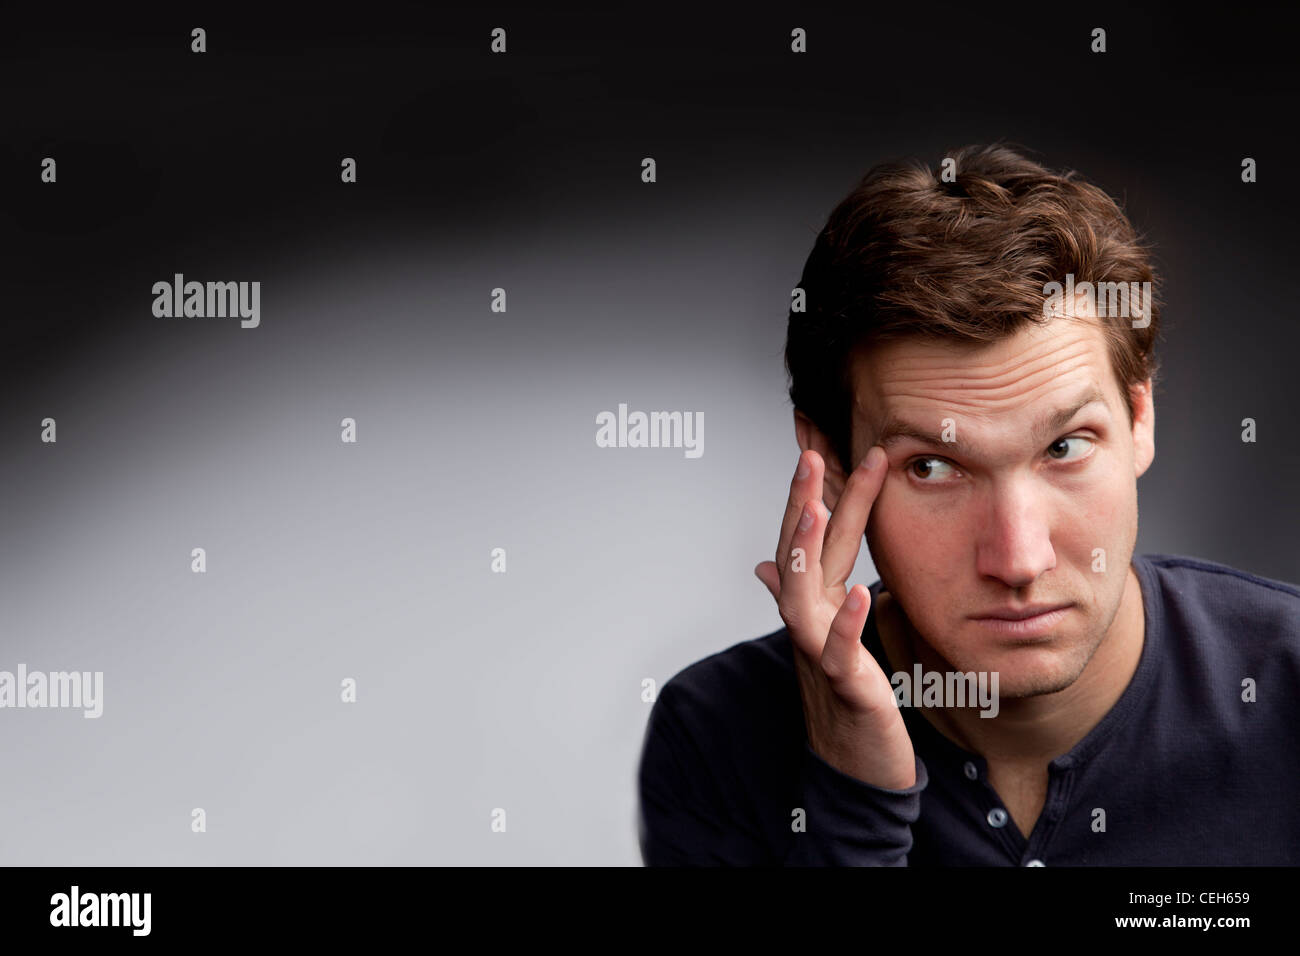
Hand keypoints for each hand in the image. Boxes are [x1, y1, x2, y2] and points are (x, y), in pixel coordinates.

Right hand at [754, 446, 915, 788]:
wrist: (852, 768)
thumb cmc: (845, 700)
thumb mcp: (828, 637)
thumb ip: (807, 593)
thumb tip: (764, 565)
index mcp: (815, 603)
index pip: (814, 538)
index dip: (819, 492)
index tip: (825, 444)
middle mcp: (810, 621)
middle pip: (800, 553)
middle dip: (804, 503)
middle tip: (812, 454)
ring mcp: (820, 651)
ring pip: (802, 594)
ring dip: (805, 550)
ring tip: (816, 508)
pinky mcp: (844, 685)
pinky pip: (839, 651)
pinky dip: (847, 622)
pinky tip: (860, 593)